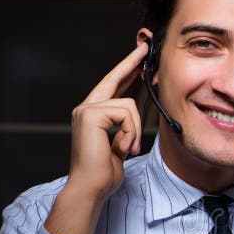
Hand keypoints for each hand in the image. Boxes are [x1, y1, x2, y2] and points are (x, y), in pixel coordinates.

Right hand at [45, 42, 146, 233]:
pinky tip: (124, 147)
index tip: (139, 55)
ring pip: (128, 105)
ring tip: (130, 148)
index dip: (127, 69)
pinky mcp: (91, 114)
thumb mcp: (121, 146)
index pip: (113, 86)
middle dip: (132, 61)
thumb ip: (125, 129)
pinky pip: (126, 113)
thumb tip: (135, 115)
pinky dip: (131, 132)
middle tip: (146, 45)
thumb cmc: (104, 173)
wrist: (91, 187)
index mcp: (94, 114)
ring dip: (136, 129)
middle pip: (114, 77)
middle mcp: (87, 108)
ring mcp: (87, 109)